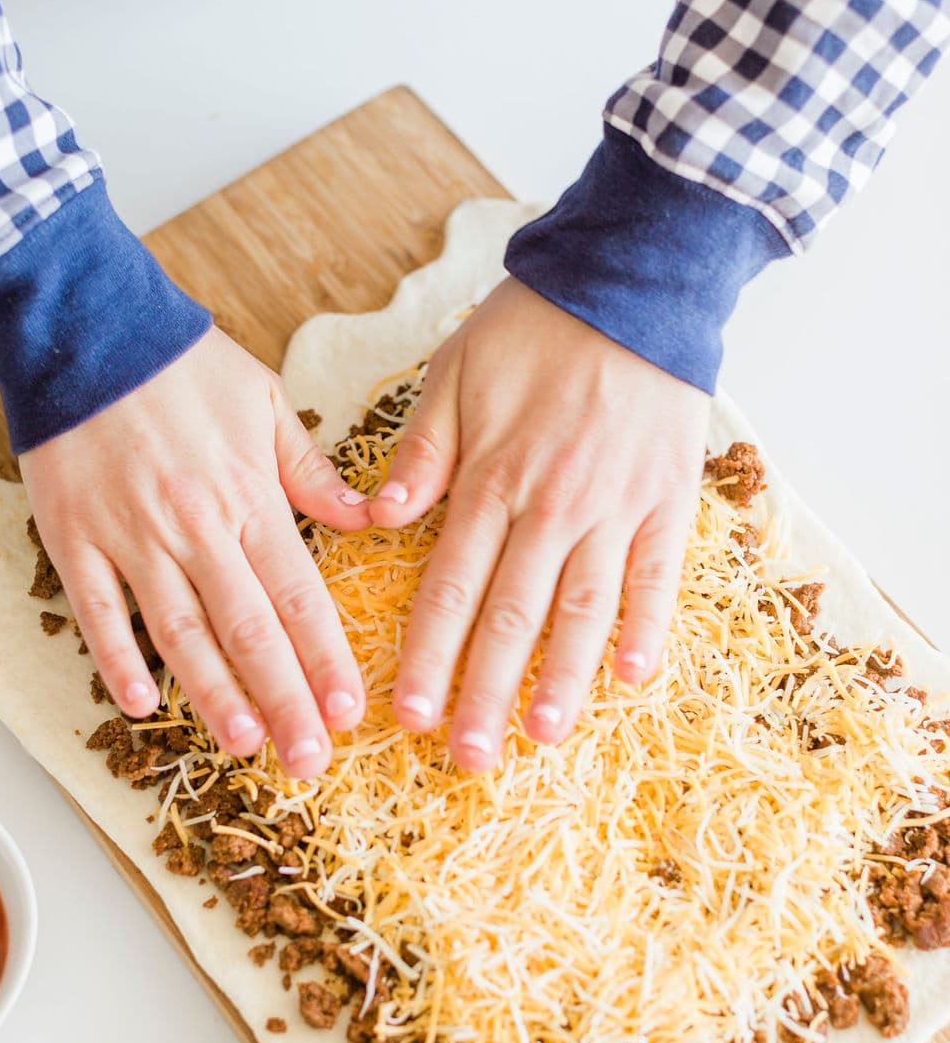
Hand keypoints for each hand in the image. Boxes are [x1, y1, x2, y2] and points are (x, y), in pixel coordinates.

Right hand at [20, 327, 371, 776]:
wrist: (88, 326)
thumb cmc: (183, 364)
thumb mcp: (266, 403)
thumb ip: (313, 472)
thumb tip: (368, 517)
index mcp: (249, 498)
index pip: (298, 596)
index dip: (324, 659)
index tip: (348, 712)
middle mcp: (196, 528)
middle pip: (248, 631)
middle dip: (282, 701)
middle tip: (307, 761)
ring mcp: (132, 537)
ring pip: (178, 632)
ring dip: (212, 694)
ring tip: (244, 745)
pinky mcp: (75, 538)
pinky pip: (97, 610)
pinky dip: (116, 659)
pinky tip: (140, 705)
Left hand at [369, 278, 709, 770]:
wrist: (632, 285)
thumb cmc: (533, 329)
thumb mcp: (453, 374)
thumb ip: (419, 454)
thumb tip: (376, 519)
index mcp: (491, 479)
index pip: (452, 585)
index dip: (430, 655)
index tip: (409, 714)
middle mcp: (551, 505)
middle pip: (512, 616)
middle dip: (486, 693)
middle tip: (469, 758)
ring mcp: (615, 507)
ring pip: (584, 609)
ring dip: (562, 678)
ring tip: (542, 738)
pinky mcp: (666, 501)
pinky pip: (659, 576)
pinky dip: (648, 628)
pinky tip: (633, 679)